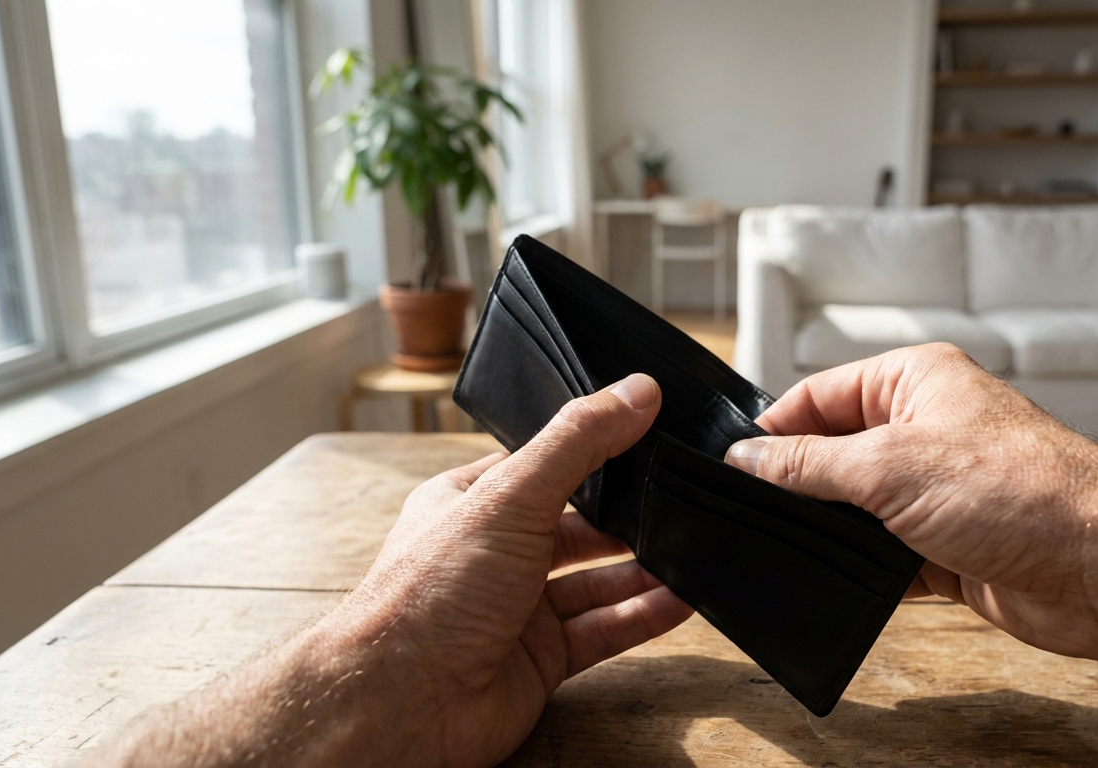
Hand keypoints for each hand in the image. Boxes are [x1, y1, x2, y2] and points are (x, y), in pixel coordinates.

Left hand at [335, 372, 692, 764]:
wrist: (403, 704)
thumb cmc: (429, 596)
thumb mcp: (510, 496)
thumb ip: (577, 443)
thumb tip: (636, 392)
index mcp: (471, 504)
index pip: (544, 467)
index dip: (593, 453)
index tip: (649, 433)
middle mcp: (494, 555)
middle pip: (577, 528)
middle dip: (626, 520)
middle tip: (679, 500)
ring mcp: (517, 611)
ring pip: (596, 582)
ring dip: (644, 570)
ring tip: (694, 550)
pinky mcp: (540, 661)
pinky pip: (604, 631)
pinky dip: (643, 616)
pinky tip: (682, 600)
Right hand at [726, 344, 1097, 764]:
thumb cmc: (1023, 489)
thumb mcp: (890, 465)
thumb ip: (810, 464)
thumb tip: (748, 458)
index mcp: (915, 383)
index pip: (821, 395)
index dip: (774, 428)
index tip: (732, 463)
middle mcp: (928, 430)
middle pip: (835, 453)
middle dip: (798, 482)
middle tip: (751, 510)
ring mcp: (939, 491)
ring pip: (858, 509)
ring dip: (832, 530)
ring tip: (792, 548)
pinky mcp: (950, 547)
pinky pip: (884, 557)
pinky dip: (861, 570)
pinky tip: (839, 581)